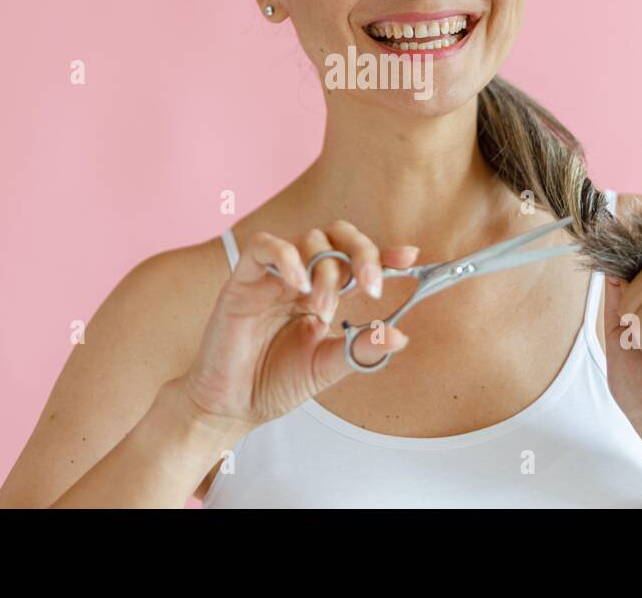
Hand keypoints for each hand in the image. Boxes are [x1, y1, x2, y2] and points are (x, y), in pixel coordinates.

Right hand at [176, 221, 419, 437]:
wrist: (231, 406)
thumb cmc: (273, 383)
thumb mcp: (327, 367)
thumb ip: (360, 349)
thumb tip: (400, 336)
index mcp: (323, 293)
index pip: (356, 260)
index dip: (384, 253)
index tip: (410, 256)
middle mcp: (300, 278)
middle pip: (337, 236)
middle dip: (362, 252)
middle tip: (372, 284)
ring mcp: (272, 275)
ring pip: (308, 239)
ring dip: (326, 269)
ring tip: (323, 306)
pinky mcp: (243, 279)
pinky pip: (264, 246)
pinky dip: (286, 257)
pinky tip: (299, 285)